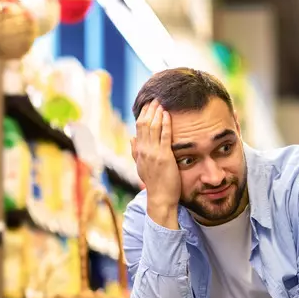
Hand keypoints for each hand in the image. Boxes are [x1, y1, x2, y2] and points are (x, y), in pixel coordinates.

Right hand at [134, 100, 180, 227]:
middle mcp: (144, 151)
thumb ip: (136, 152)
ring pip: (152, 128)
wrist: (160, 199)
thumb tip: (131, 138)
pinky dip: (165, 124)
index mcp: (139, 152)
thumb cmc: (155, 184)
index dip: (143, 114)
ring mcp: (153, 154)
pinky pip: (164, 137)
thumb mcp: (142, 167)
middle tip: (155, 98)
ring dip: (157, 113)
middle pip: (144, 124)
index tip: (148, 104)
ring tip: (161, 102)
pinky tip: (167, 115)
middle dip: (149, 110)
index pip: (139, 128)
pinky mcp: (164, 157)